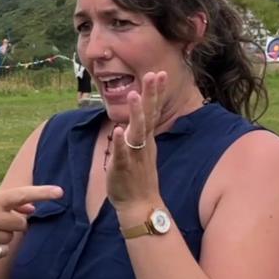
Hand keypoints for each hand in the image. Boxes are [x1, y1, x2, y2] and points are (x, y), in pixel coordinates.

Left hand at [106, 71, 167, 212]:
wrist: (140, 205)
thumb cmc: (138, 176)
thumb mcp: (142, 149)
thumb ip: (141, 132)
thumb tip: (141, 115)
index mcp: (146, 139)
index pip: (153, 111)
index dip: (156, 93)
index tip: (160, 73)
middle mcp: (143, 144)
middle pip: (148, 115)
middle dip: (151, 94)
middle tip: (154, 74)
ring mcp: (134, 155)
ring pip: (136, 132)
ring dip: (136, 113)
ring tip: (134, 94)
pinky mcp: (123, 168)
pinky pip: (122, 154)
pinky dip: (121, 143)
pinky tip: (118, 130)